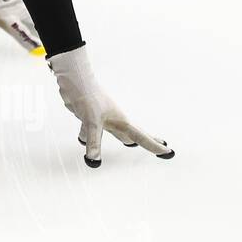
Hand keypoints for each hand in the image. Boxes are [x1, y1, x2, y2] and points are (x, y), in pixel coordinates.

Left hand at [0, 0, 44, 55]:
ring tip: (41, 26)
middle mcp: (19, 9)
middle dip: (40, 33)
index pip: (25, 37)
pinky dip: (32, 4)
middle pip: (37, 25)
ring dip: (38, 19)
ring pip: (35, 11)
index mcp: (7, 19)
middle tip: (44, 39)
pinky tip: (30, 5)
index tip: (39, 52)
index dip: (33, 45)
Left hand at [48, 46, 173, 167]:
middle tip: (160, 146)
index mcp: (121, 121)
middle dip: (146, 141)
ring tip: (131, 144)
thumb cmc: (87, 96)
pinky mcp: (89, 117)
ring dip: (123, 138)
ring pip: (115, 132)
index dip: (154, 145)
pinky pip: (92, 131)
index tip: (168, 152)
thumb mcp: (92, 122)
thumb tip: (94, 160)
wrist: (74, 81)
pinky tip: (84, 141)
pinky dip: (90, 138)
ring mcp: (103, 118)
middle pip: (134, 134)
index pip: (142, 137)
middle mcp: (115, 120)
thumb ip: (94, 141)